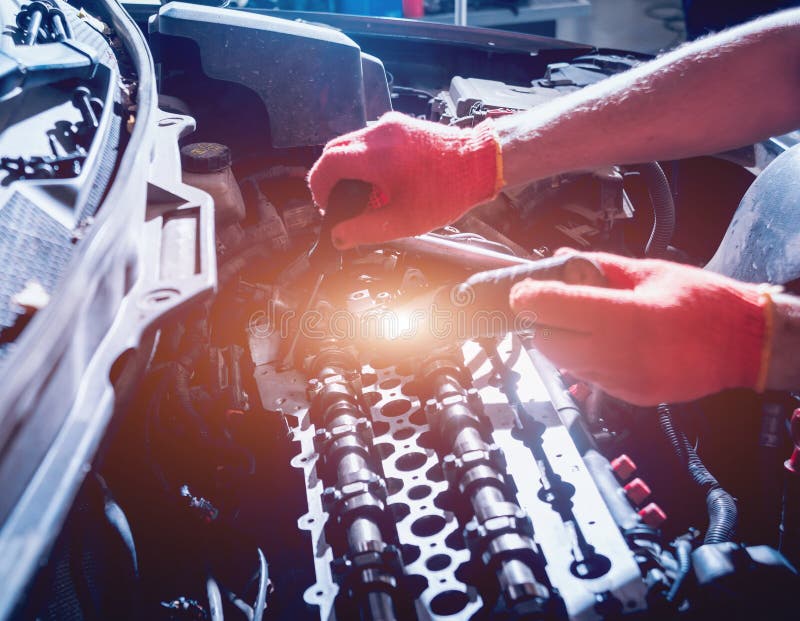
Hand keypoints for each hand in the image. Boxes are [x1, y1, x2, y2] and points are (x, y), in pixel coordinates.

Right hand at [308, 112, 502, 248]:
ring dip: (348, 168)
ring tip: (362, 194)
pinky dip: (366, 159)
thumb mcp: (405, 221)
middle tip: (337, 201)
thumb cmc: (448, 190)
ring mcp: (391, 125)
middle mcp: (380, 133)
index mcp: (376, 155)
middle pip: (335, 150)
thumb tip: (339, 237)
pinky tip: (380, 180)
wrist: (480, 162)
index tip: (325, 204)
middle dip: (330, 177)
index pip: (328, 163)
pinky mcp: (401, 125)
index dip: (319, 186)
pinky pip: (371, 140)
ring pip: (352, 144)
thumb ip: (366, 230)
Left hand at [509, 250, 773, 405]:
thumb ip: (600, 266)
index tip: (521, 290)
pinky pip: (589, 377)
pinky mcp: (630, 397)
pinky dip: (584, 360)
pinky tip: (606, 343)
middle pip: (549, 344)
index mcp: (629, 316)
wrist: (746, 344)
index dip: (531, 297)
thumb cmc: (703, 301)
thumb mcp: (650, 272)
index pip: (557, 309)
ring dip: (562, 343)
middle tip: (552, 305)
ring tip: (583, 322)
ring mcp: (625, 382)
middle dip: (542, 324)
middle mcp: (622, 355)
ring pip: (565, 365)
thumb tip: (559, 259)